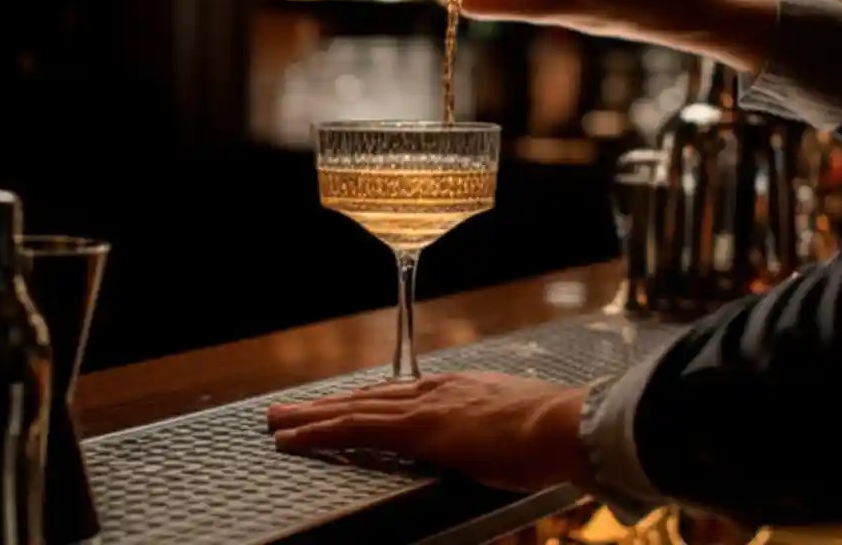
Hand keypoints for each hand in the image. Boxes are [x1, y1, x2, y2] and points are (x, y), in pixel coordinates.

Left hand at [267, 372, 589, 491]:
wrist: (564, 424)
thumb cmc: (555, 434)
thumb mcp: (521, 428)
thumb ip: (500, 436)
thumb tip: (503, 451)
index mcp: (461, 391)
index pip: (401, 396)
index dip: (367, 403)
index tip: (345, 407)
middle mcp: (435, 391)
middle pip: (368, 398)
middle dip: (327, 405)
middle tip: (288, 410)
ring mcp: (423, 408)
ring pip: (352, 409)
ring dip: (310, 416)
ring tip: (276, 422)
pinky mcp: (416, 429)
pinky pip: (354, 429)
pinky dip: (319, 432)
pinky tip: (293, 437)